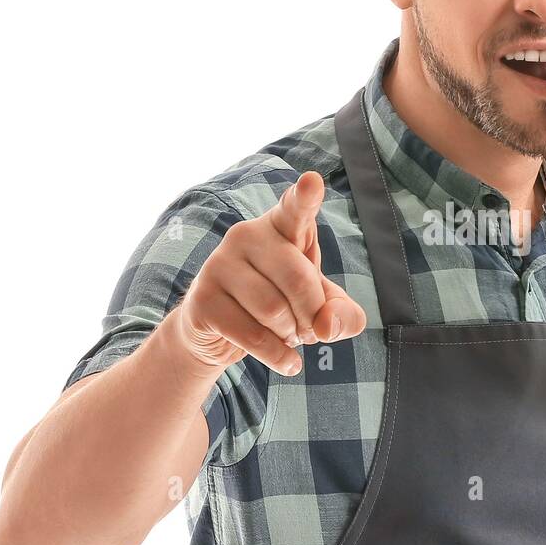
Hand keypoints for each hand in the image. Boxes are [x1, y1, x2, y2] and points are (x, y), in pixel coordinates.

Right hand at [173, 171, 366, 375]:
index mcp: (281, 228)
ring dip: (292, 335)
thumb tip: (326, 325)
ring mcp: (219, 264)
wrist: (220, 335)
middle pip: (298, 278)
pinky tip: (287, 362)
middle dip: (312, 315)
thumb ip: (344, 315)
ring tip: (290, 336)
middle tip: (310, 329)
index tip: (313, 182)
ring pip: (274, 310)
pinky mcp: (202, 299)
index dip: (305, 196)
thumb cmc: (283, 308)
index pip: (295, 209)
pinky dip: (277, 356)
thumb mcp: (324, 311)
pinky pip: (252, 334)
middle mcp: (247, 236)